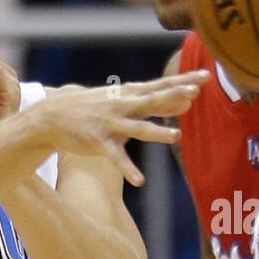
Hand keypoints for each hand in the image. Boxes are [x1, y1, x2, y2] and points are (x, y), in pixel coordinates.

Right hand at [33, 70, 207, 185]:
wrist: (52, 115)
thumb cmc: (96, 107)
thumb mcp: (125, 100)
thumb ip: (157, 103)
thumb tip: (188, 101)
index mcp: (131, 94)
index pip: (162, 85)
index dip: (183, 82)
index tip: (206, 77)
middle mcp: (122, 105)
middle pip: (152, 100)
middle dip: (172, 97)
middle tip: (194, 95)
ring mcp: (110, 123)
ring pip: (138, 128)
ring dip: (157, 132)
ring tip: (176, 137)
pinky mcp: (98, 142)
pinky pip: (116, 158)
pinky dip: (128, 169)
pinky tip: (140, 181)